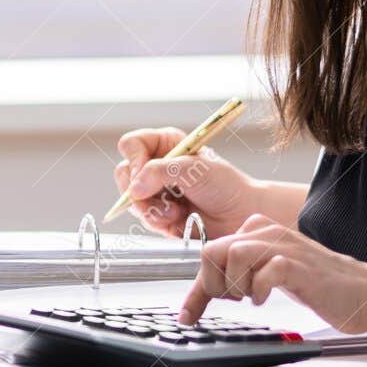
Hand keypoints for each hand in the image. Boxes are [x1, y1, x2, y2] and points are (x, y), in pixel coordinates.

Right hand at [113, 127, 263, 238]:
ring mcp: (156, 191)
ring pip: (130, 199)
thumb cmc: (226, 186)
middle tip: (156, 195)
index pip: (131, 145)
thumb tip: (134, 188)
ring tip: (176, 210)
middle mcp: (157, 166)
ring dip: (151, 208)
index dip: (134, 159)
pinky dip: (158, 221)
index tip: (145, 174)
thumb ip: (160, 172)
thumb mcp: (194, 170)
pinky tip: (177, 219)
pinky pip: (143, 218)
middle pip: (124, 173)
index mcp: (166, 145)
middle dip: (138, 190)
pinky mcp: (159, 214)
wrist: (241, 216)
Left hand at [179, 215, 366, 332]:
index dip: (197, 289)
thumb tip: (207, 290)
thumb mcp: (269, 276)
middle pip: (214, 250)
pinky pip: (266, 270)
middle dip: (214, 284)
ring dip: (235, 284)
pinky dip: (260, 289)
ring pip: (234, 254)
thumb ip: (240, 275)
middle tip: (233, 301)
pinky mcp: (300, 265)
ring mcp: (285, 247)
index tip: (188, 316)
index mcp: (257, 232)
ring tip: (251, 298)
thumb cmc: (318, 284)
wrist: (364, 291)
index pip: (211, 253)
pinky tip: (267, 298)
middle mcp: (267, 233)